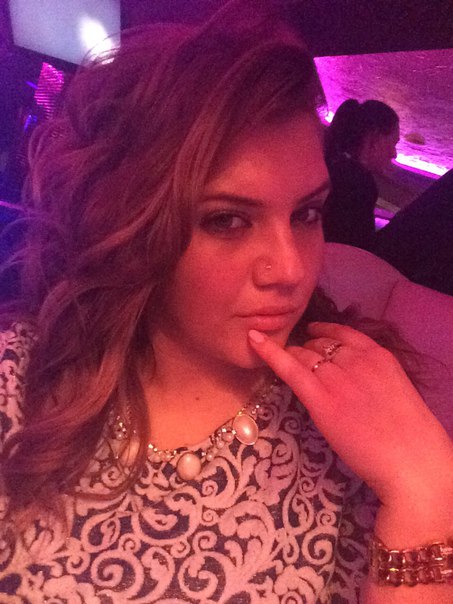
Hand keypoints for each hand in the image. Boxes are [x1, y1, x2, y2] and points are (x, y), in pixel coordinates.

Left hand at [248, 322, 452, 504]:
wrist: (412, 461)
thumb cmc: (408, 435)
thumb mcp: (395, 391)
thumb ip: (371, 377)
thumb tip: (349, 377)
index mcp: (378, 356)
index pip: (343, 333)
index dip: (323, 332)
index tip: (313, 332)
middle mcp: (356, 360)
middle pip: (320, 345)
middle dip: (307, 350)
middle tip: (298, 360)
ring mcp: (337, 379)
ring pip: (304, 355)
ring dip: (293, 356)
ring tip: (282, 359)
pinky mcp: (321, 400)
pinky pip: (289, 368)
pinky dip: (269, 352)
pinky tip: (254, 341)